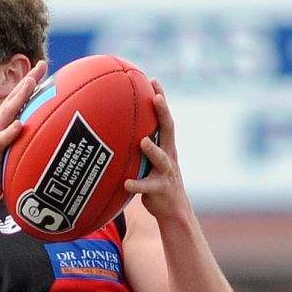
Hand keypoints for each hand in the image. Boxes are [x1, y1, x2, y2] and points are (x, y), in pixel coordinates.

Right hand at [0, 65, 45, 209]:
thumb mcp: (10, 152)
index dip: (29, 83)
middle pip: (13, 99)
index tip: (43, 67)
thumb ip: (21, 140)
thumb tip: (38, 134)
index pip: (17, 99)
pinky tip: (18, 124)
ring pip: (7, 114)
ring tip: (30, 84)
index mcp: (1, 125)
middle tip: (41, 65)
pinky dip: (9, 132)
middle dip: (27, 81)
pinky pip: (0, 142)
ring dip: (19, 99)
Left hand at [123, 80, 189, 221]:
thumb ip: (140, 144)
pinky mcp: (160, 190)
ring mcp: (166, 173)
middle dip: (163, 113)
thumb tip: (117, 127)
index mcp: (166, 146)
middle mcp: (169, 155)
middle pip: (168, 130)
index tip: (153, 81)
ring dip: (152, 150)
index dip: (161, 99)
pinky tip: (126, 183)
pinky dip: (137, 184)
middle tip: (156, 98)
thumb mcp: (150, 160)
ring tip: (142, 141)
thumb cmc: (156, 180)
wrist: (174, 210)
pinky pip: (147, 187)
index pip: (164, 118)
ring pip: (161, 159)